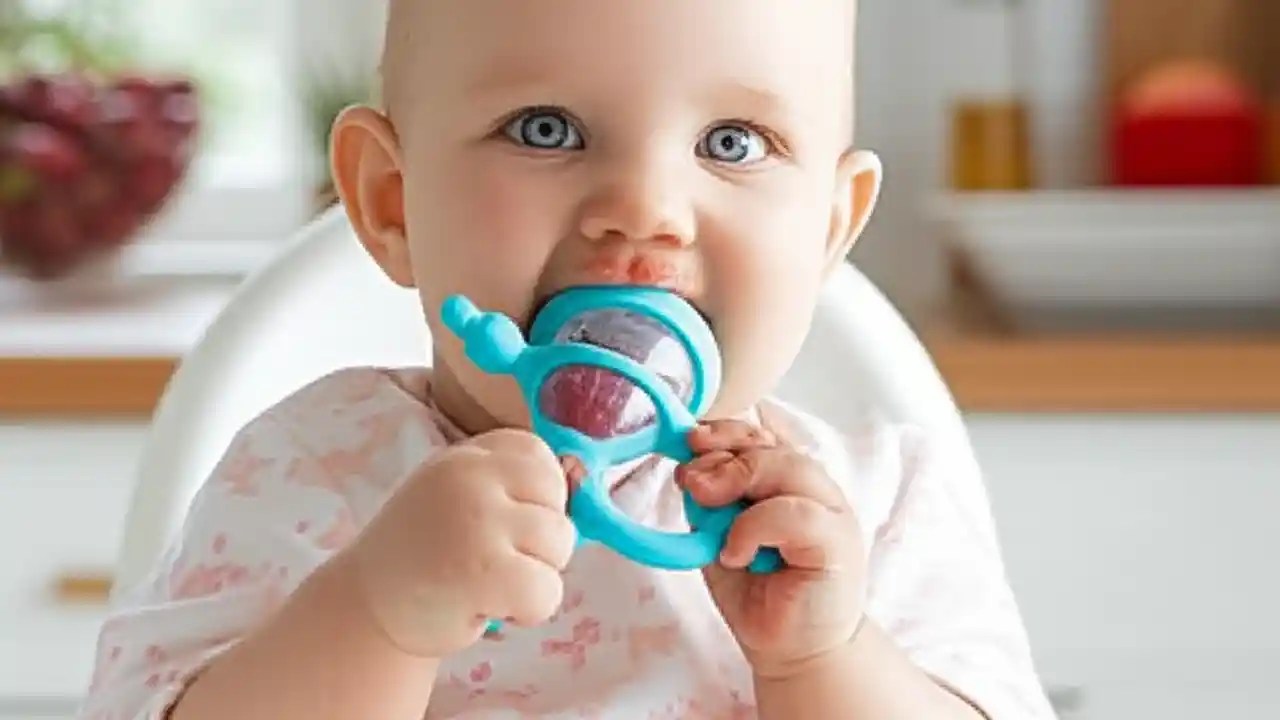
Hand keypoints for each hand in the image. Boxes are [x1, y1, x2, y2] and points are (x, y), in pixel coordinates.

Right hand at [347, 429, 576, 658]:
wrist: (364, 608)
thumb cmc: (426, 554)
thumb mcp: (460, 498)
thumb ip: (513, 486)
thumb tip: (584, 476)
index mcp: (467, 457)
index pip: (541, 458)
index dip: (536, 500)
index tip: (500, 524)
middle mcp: (472, 478)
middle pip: (558, 507)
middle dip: (539, 544)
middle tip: (490, 560)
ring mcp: (478, 521)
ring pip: (560, 548)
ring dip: (533, 577)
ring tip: (484, 583)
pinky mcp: (484, 571)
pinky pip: (548, 591)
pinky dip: (529, 611)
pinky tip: (487, 607)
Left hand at [676, 419, 867, 679]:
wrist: (790, 650)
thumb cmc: (758, 591)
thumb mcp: (720, 533)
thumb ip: (711, 499)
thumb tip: (691, 464)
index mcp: (788, 480)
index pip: (763, 433)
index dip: (726, 429)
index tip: (690, 442)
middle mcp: (815, 488)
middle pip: (772, 445)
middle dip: (723, 453)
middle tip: (689, 480)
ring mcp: (832, 512)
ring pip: (789, 467)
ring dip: (737, 480)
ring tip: (709, 510)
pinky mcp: (838, 542)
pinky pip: (796, 513)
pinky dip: (755, 526)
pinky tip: (735, 553)